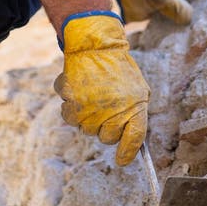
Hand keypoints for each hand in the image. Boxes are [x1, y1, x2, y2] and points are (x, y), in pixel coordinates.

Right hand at [54, 12, 149, 165]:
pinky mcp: (71, 103)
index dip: (127, 152)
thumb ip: (136, 113)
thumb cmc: (118, 68)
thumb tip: (128, 138)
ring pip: (84, 128)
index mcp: (135, 108)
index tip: (122, 160)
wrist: (95, 45)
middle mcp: (113, 114)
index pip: (134, 140)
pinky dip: (70, 105)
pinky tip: (77, 90)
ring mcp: (91, 110)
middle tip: (105, 105)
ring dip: (86, 116)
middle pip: (106, 137)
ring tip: (92, 94)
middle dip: (105, 125)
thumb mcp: (139, 89)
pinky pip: (68, 116)